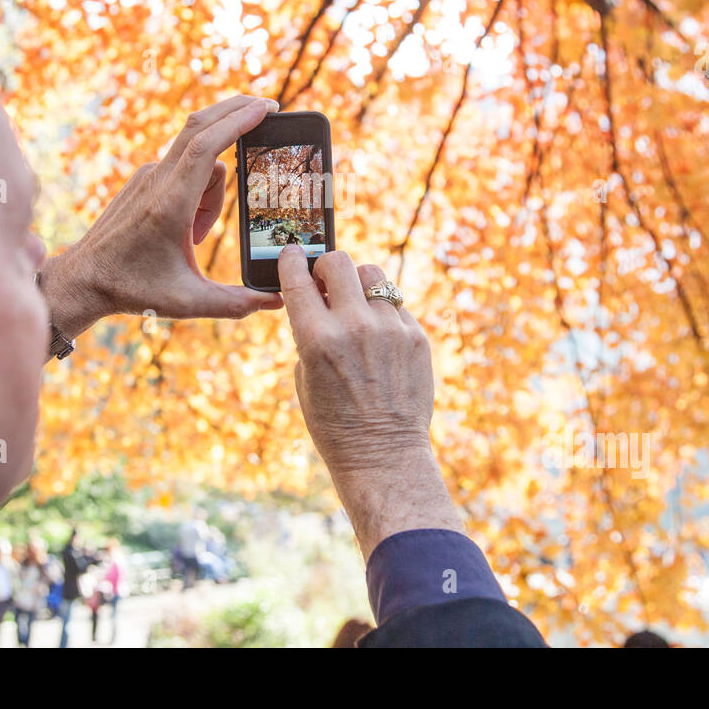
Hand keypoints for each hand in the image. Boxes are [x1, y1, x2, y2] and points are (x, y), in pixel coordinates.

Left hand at [39, 95, 284, 335]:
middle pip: (200, 127)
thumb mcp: (188, 303)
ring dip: (213, 189)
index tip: (266, 108)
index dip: (238, 121)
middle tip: (270, 108)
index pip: (206, 146)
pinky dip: (197, 193)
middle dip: (237, 111)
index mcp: (170, 204)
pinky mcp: (144, 179)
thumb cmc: (133, 289)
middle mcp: (157, 181)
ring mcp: (148, 176)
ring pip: (199, 160)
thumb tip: (277, 301)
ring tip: (197, 237)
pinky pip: (183, 171)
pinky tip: (185, 231)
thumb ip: (236, 303)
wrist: (83, 280)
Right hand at [277, 244, 462, 558]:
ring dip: (358, 283)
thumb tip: (317, 297)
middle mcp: (354, 327)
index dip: (292, 259)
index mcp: (316, 339)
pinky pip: (395, 304)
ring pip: (372, 275)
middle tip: (326, 280)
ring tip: (355, 304)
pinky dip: (382, 312)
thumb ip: (309, 332)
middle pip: (339, 262)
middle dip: (327, 266)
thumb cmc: (334, 422)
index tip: (292, 253)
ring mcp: (390, 330)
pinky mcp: (417, 337)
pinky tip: (378, 336)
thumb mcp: (305, 376)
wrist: (383, 455)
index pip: (299, 277)